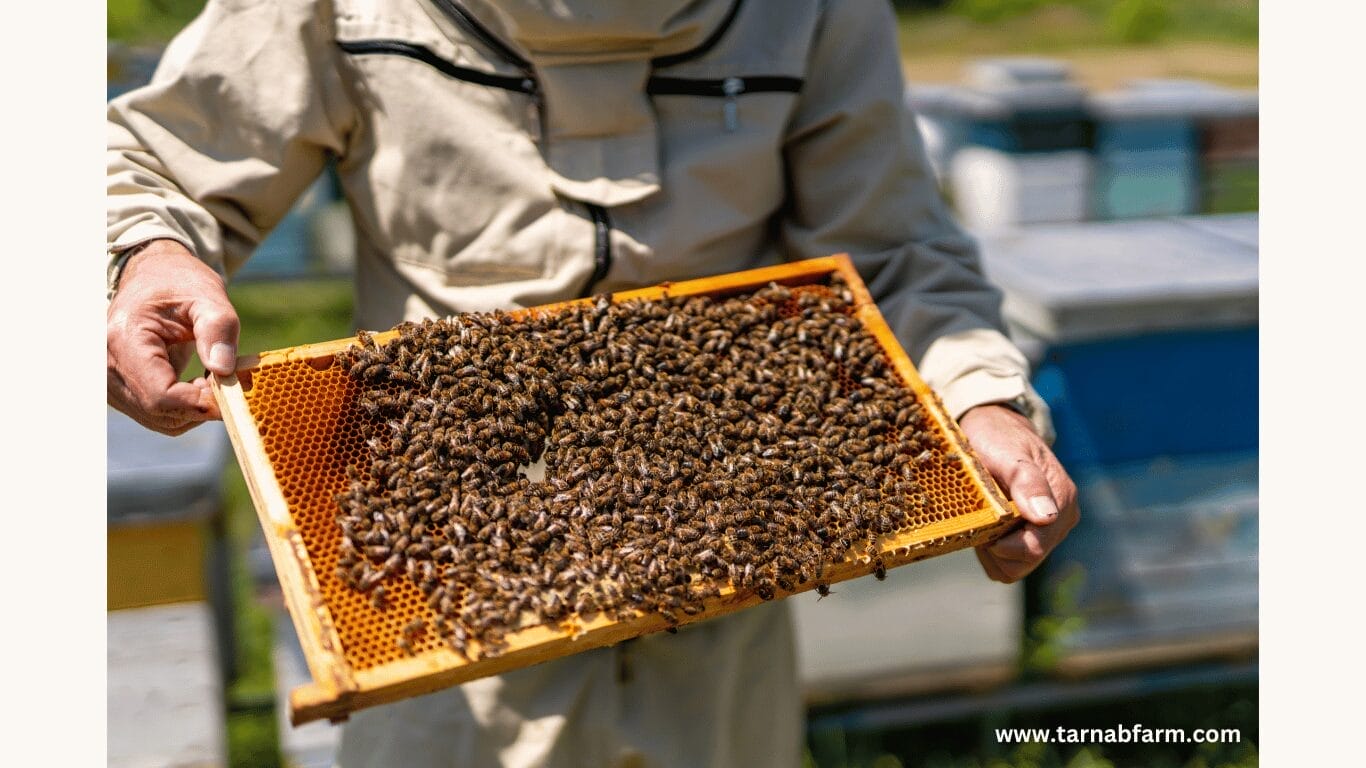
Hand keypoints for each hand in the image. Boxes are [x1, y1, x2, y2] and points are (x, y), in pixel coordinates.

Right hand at [107, 239, 239, 434]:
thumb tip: (224, 370)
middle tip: (228, 380)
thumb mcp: (208, 295)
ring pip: (160, 420)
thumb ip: (218, 329)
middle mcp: (107, 366)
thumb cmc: (180, 283)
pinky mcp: (119, 391)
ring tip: (211, 376)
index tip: (233, 389)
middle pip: (161, 413)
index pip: (161, 396)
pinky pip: (157, 416)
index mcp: (124, 339)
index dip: (202, 403)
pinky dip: (183, 408)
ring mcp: (109, 382)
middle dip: (202, 406)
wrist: (153, 278)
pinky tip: (196, 383)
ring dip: (194, 409)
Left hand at [959, 403, 1078, 582]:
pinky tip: (986, 524)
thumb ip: (1027, 482)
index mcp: (1062, 501)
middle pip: (1024, 563)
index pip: (1034, 548)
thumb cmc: (999, 437)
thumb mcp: (1008, 453)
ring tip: (985, 517)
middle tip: (983, 514)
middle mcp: (1060, 520)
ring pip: (1015, 568)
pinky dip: (991, 550)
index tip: (985, 520)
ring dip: (992, 550)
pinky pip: (1007, 563)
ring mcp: (1046, 530)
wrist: (994, 430)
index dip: (1003, 543)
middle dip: (997, 546)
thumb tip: (1046, 517)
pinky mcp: (1030, 536)